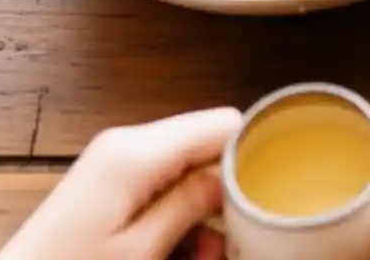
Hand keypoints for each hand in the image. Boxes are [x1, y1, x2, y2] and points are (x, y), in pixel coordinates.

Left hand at [0, 108, 242, 259]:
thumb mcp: (141, 250)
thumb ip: (191, 205)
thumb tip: (233, 173)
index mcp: (136, 152)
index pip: (222, 123)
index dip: (247, 155)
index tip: (260, 196)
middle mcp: (127, 145)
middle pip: (206, 146)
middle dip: (224, 192)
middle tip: (230, 241)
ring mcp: (116, 162)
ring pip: (188, 170)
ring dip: (202, 212)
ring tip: (204, 258)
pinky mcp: (109, 182)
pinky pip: (162, 186)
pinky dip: (178, 216)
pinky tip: (181, 254)